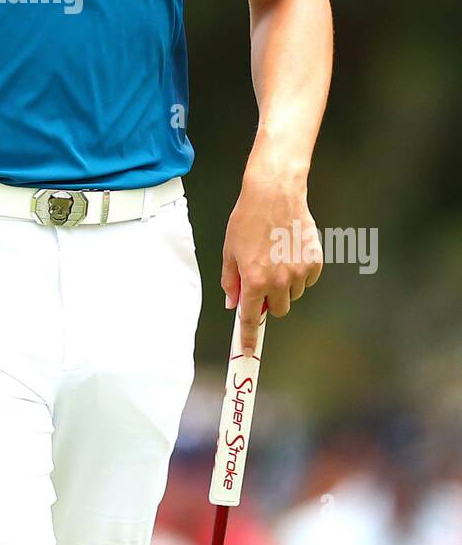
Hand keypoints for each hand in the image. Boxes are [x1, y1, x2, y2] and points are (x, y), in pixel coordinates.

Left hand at [220, 171, 322, 355]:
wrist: (274, 194)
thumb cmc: (248, 219)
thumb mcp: (230, 251)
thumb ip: (231, 281)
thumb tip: (233, 303)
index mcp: (254, 280)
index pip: (251, 318)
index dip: (248, 337)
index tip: (249, 350)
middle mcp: (278, 281)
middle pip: (278, 310)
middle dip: (270, 301)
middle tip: (263, 280)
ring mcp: (299, 273)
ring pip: (294, 295)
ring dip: (285, 286)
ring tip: (277, 257)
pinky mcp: (315, 262)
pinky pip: (308, 280)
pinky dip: (300, 273)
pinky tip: (290, 252)